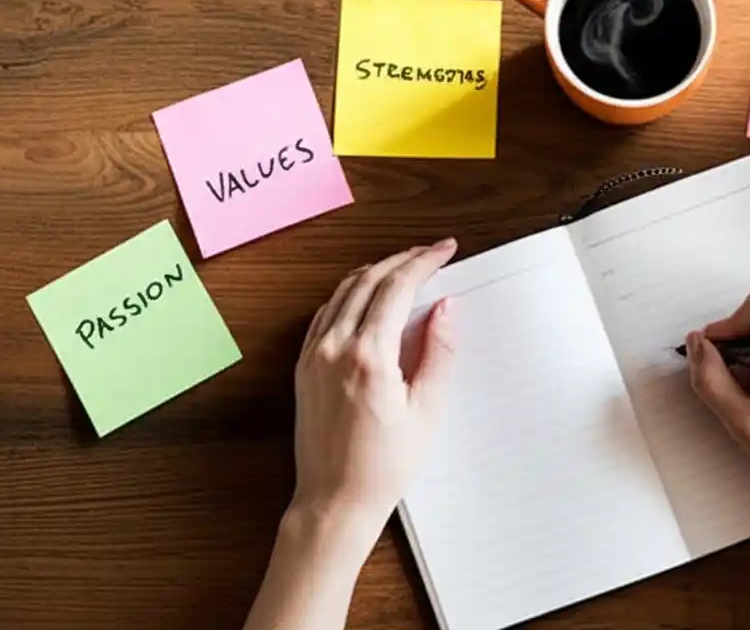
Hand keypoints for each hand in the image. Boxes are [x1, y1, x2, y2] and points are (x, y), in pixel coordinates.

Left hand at [291, 238, 457, 530]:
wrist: (334, 500)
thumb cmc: (383, 466)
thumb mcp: (427, 410)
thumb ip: (437, 352)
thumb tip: (445, 308)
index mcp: (368, 357)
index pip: (397, 287)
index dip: (424, 261)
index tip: (444, 250)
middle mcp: (334, 348)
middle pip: (369, 280)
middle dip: (402, 259)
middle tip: (430, 254)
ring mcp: (314, 356)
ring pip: (343, 291)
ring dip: (376, 272)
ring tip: (404, 268)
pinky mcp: (304, 367)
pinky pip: (325, 314)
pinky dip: (349, 294)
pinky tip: (366, 297)